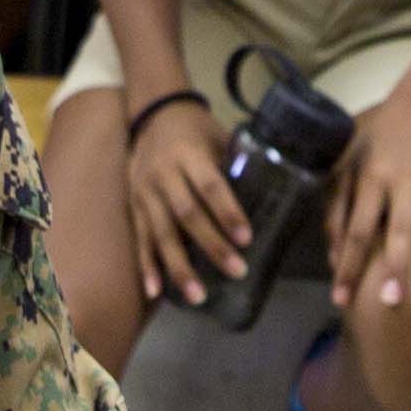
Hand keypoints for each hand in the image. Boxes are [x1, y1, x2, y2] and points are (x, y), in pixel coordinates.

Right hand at [121, 93, 253, 308]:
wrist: (152, 115)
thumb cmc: (196, 129)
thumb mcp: (218, 136)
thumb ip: (238, 162)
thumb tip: (277, 192)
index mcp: (188, 154)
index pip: (210, 186)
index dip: (227, 212)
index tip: (246, 237)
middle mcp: (163, 174)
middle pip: (187, 215)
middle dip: (212, 246)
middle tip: (236, 271)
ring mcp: (145, 193)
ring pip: (161, 234)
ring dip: (179, 267)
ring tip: (198, 296)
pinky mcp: (133, 207)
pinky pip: (140, 240)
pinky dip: (147, 267)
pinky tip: (156, 292)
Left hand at [328, 84, 410, 308]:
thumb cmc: (376, 139)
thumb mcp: (346, 165)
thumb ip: (336, 211)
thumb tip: (332, 258)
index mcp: (371, 180)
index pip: (355, 229)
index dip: (346, 264)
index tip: (339, 300)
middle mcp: (405, 182)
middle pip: (400, 229)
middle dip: (397, 266)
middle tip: (394, 302)